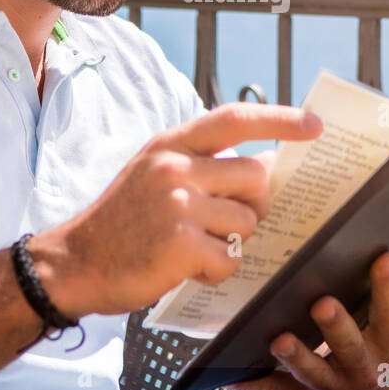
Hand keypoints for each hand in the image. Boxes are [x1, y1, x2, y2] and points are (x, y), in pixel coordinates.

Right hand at [28, 103, 321, 317]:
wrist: (73, 263)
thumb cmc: (123, 222)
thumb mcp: (153, 174)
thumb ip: (201, 165)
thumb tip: (266, 169)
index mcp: (170, 144)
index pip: (235, 119)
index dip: (280, 119)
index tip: (316, 125)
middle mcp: (175, 167)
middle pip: (255, 177)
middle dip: (255, 205)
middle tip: (230, 222)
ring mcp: (177, 205)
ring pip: (246, 222)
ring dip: (231, 242)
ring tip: (194, 248)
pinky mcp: (180, 245)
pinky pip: (229, 259)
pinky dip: (216, 271)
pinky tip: (187, 268)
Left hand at [225, 229, 388, 389]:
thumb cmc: (379, 348)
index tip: (383, 256)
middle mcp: (363, 366)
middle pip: (352, 346)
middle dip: (339, 327)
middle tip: (322, 303)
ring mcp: (332, 386)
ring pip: (314, 372)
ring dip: (298, 356)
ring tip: (279, 340)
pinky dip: (254, 384)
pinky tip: (232, 375)